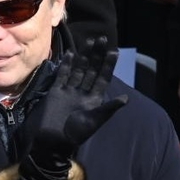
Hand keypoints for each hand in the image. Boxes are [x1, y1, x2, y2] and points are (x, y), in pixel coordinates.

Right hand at [23, 36, 127, 171]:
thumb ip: (108, 108)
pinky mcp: (56, 92)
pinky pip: (63, 76)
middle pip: (92, 70)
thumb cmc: (76, 133)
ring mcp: (69, 91)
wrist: (53, 141)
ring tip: (90, 41)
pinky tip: (72, 54)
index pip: (103, 78)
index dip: (108, 65)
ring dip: (84, 56)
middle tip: (102, 38)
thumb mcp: (95, 121)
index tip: (114, 51)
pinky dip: (66, 65)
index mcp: (94, 99)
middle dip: (97, 55)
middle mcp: (83, 92)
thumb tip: (126, 99)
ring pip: (78, 70)